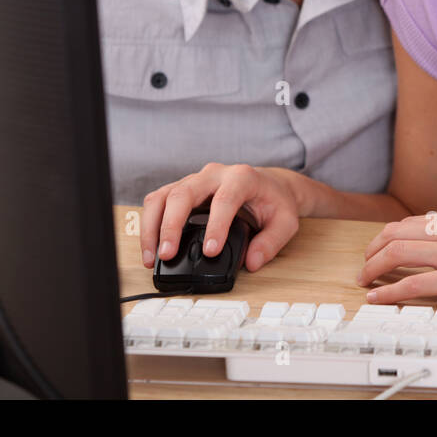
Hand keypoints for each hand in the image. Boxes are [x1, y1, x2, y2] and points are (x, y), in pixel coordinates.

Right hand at [140, 163, 305, 271]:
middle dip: (171, 225)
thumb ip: (271, 242)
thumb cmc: (275, 200)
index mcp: (242, 178)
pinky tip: (151, 246)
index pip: (225, 199)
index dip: (216, 225)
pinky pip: (159, 201)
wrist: (270, 184)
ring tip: (152, 257)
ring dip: (153, 226)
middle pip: (184, 193)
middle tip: (167, 254)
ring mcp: (195, 180)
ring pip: (163, 195)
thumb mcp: (286, 222)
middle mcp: (215, 174)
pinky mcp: (182, 189)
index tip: (210, 251)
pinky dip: (151, 223)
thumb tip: (252, 262)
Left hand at [355, 207, 436, 306]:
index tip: (379, 248)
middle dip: (373, 249)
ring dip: (373, 267)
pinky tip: (378, 298)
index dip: (389, 236)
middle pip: (396, 232)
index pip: (413, 222)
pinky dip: (389, 291)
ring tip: (363, 280)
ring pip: (398, 252)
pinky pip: (414, 284)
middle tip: (364, 264)